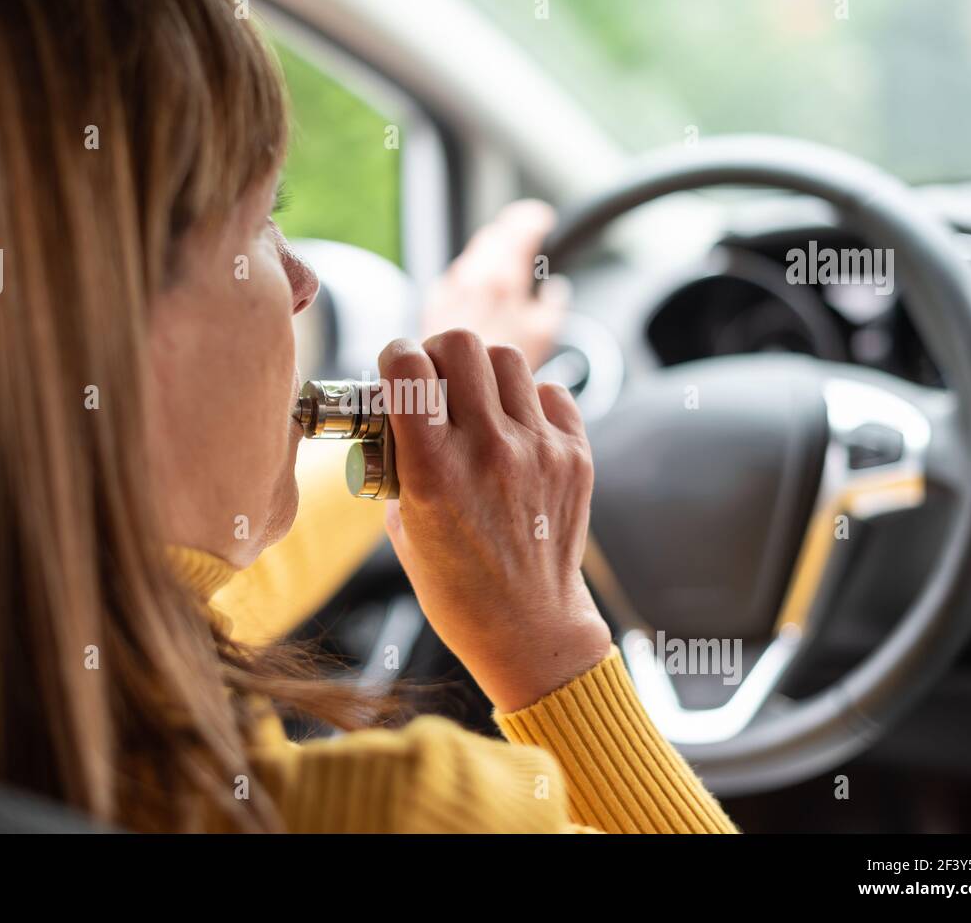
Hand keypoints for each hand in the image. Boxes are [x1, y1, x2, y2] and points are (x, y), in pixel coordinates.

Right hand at [378, 330, 612, 712]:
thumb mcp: (401, 522)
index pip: (409, 367)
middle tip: (435, 377)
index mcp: (433, 470)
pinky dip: (529, 400)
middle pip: (461, 344)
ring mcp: (538, 451)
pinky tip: (516, 428)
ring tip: (477, 401)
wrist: (528, 626)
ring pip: (507, 358)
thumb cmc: (453, 583)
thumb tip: (399, 406)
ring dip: (483, 370)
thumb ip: (397, 458)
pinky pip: (551, 392)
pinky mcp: (575, 456)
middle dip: (438, 351)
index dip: (395, 355)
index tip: (396, 367)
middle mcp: (488, 452)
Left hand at [421, 200, 569, 369]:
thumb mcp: (543, 335)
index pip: (518, 226)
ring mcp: (450, 286)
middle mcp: (473, 277)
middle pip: (493, 235)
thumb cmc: (501, 370)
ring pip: (473, 255)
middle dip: (511, 235)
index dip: (534, 219)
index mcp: (504, 278)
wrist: (454, 394)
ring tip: (506, 274)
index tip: (544, 222)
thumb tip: (555, 288)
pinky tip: (481, 298)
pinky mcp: (434, 300)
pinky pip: (456, 276)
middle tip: (527, 244)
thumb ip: (552, 304)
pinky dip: (471, 278)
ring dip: (491, 256)